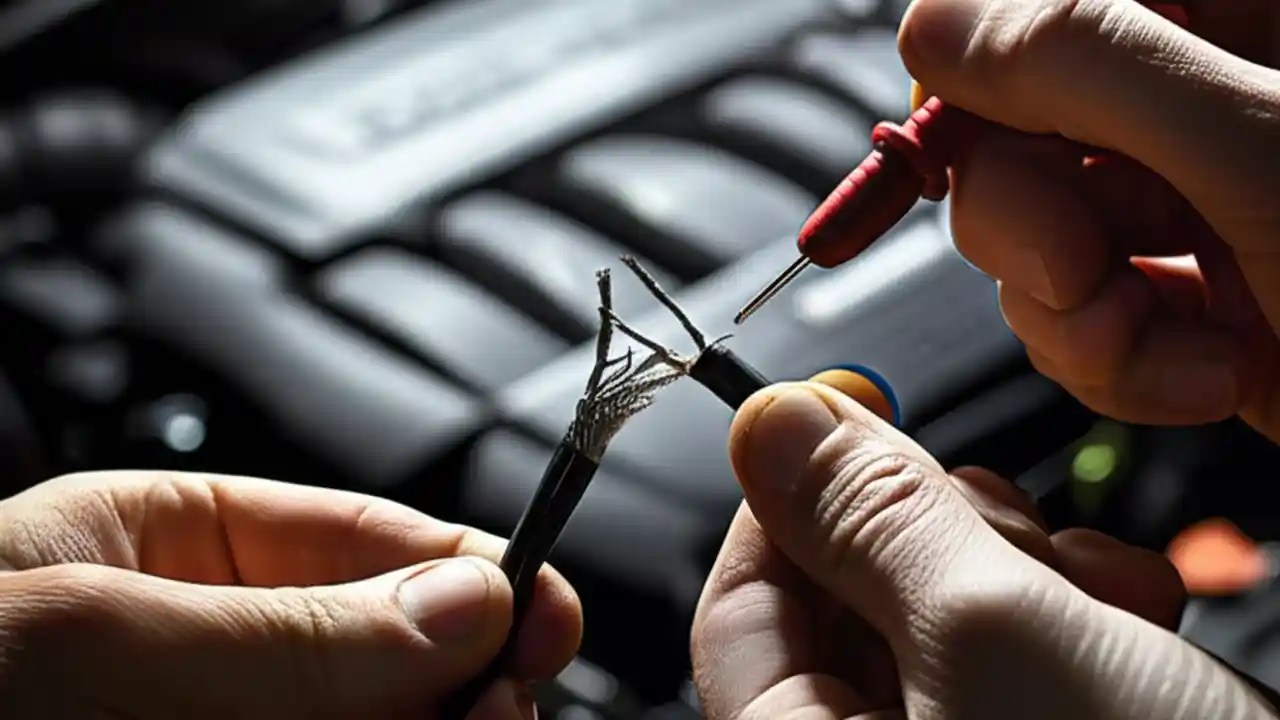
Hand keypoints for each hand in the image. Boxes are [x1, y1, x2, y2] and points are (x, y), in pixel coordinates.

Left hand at [0, 472, 581, 718]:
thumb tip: (466, 602)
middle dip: (458, 670)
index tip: (542, 615)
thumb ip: (287, 631)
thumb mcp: (88, 638)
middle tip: (497, 709)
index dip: (463, 568)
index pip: (357, 536)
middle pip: (388, 642)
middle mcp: (211, 646)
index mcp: (173, 548)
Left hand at [691, 382, 1277, 717]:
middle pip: (850, 603)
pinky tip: (1139, 606)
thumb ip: (869, 522)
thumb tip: (772, 426)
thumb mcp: (995, 637)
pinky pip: (1027, 652)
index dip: (783, 501)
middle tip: (988, 511)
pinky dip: (1078, 608)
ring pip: (949, 614)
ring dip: (1023, 566)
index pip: (739, 610)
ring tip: (1098, 583)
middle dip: (930, 534)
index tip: (831, 418)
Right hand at [898, 0, 1279, 438]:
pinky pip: (1077, 322)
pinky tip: (1210, 377)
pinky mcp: (1186, 304)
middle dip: (1033, 228)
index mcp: (1231, 26)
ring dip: (1078, 319)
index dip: (977, 74)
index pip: (1038, 8)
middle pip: (1012, 137)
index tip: (949, 138)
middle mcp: (1199, 108)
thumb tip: (933, 25)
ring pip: (1031, 242)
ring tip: (1170, 344)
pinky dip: (1121, 368)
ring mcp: (1194, 210)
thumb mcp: (1257, 146)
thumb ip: (1086, 64)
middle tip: (1081, 269)